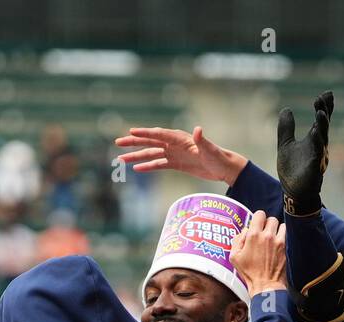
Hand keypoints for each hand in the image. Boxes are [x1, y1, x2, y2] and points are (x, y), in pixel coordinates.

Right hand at [115, 126, 247, 184]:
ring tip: (121, 159)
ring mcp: (174, 154)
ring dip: (136, 156)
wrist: (224, 168)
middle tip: (118, 143)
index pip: (159, 134)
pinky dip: (148, 166)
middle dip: (134, 143)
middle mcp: (175, 144)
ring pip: (151, 154)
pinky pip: (158, 165)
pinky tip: (136, 169)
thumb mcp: (210, 149)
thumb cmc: (218, 157)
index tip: (131, 132)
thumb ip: (202, 140)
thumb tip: (198, 129)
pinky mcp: (177, 164)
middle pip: (150, 142)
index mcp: (180, 138)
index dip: (145, 133)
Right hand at [229, 210, 286, 297]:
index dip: (257, 218)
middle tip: (263, 232)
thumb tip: (244, 231)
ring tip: (270, 236)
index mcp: (252, 236)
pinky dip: (281, 234)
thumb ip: (237, 240)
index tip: (256, 225)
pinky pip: (285, 232)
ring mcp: (277, 240)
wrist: (265, 284)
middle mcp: (266, 235)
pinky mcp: (284, 246)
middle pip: (270, 218)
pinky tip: (276, 241)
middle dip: (266, 224)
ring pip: (279, 224)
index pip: (259, 214)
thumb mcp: (234, 257)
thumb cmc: (249, 273)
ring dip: (274, 228)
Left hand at [277, 90, 332, 216]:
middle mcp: (319, 146)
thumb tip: (286, 109)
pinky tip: (316, 135)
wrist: (293, 192)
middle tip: (324, 97)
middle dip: (325, 111)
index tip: (326, 93)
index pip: (320, 120)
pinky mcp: (314, 169)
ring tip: (321, 113)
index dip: (324, 107)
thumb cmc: (293, 169)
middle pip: (323, 126)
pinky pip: (317, 156)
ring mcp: (318, 157)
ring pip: (322, 139)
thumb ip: (286, 128)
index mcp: (313, 139)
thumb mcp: (285, 144)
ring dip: (322, 126)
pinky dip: (318, 145)